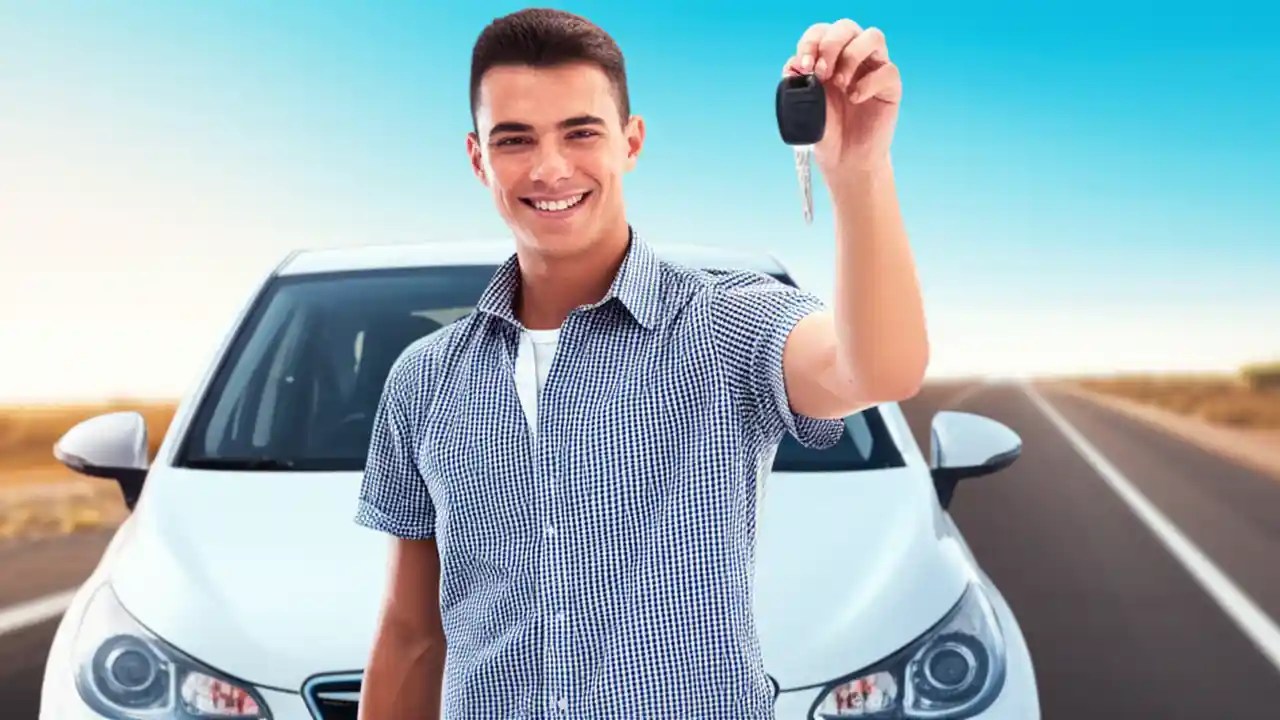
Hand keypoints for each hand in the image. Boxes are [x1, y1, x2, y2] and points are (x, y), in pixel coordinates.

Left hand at [784, 19, 900, 176]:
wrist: (844, 159)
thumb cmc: (826, 129)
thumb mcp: (805, 106)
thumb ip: (797, 84)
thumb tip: (793, 66)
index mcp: (829, 57)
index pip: (822, 31)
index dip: (811, 43)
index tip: (804, 66)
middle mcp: (852, 57)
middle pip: (847, 27)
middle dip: (830, 45)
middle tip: (821, 73)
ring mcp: (873, 69)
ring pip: (873, 37)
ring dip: (851, 55)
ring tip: (839, 84)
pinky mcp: (890, 86)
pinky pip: (887, 70)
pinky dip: (868, 82)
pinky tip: (855, 99)